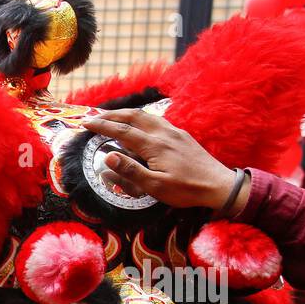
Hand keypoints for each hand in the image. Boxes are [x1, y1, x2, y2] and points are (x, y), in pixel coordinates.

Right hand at [80, 109, 248, 214]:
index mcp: (154, 145)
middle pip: (134, 116)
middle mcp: (164, 133)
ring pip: (147, 116)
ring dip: (127, 114)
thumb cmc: (185, 189)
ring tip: (114, 117)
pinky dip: (141, 118)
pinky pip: (157, 120)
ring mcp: (175, 132)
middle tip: (95, 117)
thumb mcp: (155, 186)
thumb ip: (131, 171)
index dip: (102, 127)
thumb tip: (108, 157)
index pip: (122, 131)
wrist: (218, 185)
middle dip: (112, 115)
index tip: (86, 124)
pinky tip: (140, 124)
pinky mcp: (182, 135)